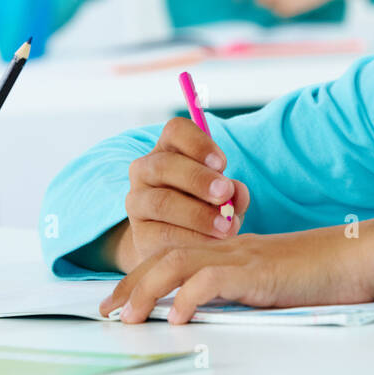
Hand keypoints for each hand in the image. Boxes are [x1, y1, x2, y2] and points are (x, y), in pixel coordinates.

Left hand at [99, 220, 373, 324]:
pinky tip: (177, 316)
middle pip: (167, 255)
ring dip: (148, 289)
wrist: (359, 255)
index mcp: (233, 251)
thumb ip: (244, 291)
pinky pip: (214, 278)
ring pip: (180, 262)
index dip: (143, 277)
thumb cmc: (325, 273)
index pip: (176, 255)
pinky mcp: (259, 271)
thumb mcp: (274, 285)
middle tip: (107, 311)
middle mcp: (232, 248)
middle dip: (131, 284)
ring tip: (129, 316)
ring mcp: (244, 257)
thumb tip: (213, 314)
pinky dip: (190, 296)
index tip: (119, 301)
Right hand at [105, 117, 251, 281]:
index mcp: (169, 149)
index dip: (199, 143)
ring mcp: (137, 202)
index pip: (176, 131)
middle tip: (225, 193)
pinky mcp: (139, 235)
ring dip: (197, 214)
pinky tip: (212, 243)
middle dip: (198, 179)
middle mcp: (145, 170)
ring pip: (161, 202)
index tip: (223, 163)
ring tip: (225, 226)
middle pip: (164, 165)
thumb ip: (233, 191)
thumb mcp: (223, 194)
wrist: (177, 243)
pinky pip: (163, 235)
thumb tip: (236, 193)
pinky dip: (192, 239)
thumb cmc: (206, 207)